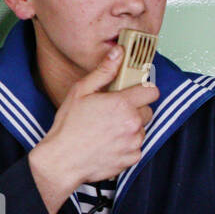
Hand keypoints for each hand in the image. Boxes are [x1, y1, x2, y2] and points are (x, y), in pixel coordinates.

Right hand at [27, 46, 158, 213]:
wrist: (63, 160)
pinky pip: (137, 148)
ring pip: (142, 130)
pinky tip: (109, 144)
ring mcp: (133, 142)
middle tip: (114, 114)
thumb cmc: (68, 127)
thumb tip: (118, 53)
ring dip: (131, 129)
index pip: (152, 91)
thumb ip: (103, 71)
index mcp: (123, 104)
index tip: (134, 93)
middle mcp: (132, 123)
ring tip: (109, 131)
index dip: (143, 90)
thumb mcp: (81, 91)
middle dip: (135, 110)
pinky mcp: (132, 159)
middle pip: (148, 111)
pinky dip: (127, 146)